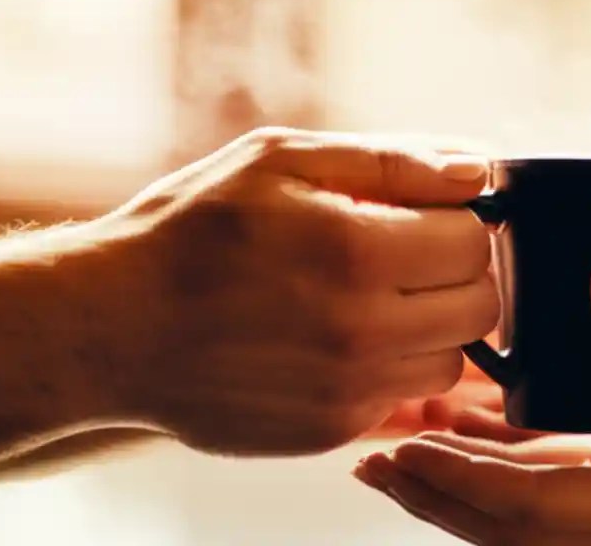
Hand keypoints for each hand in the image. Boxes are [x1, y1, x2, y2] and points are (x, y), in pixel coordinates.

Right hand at [91, 128, 498, 455]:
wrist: (110, 326)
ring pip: (453, 360)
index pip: (475, 241)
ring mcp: (349, 389)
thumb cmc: (191, 230)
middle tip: (410, 253)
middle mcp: (364, 330)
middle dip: (457, 273)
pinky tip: (337, 336)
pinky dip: (389, 365)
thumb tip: (475, 170)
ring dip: (432, 324)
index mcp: (357, 251)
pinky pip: (402, 396)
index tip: (430, 214)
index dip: (460, 220)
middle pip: (481, 306)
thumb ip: (389, 161)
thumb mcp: (280, 160)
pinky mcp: (330, 429)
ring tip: (372, 296)